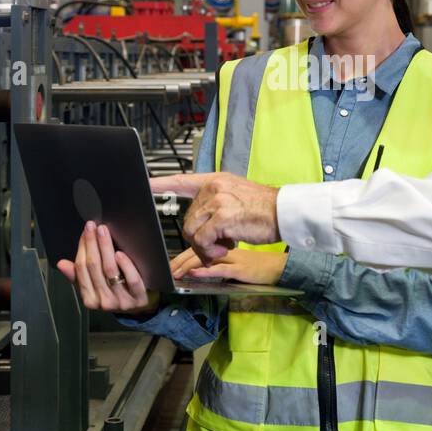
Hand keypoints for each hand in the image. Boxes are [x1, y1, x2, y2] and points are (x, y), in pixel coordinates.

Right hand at [56, 221, 159, 313]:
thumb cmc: (114, 292)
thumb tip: (61, 263)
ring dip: (105, 247)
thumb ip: (78, 276)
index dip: (82, 249)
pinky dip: (125, 265)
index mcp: (90, 300)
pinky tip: (119, 253)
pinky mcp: (139, 298)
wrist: (139, 306)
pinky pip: (131, 279)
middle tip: (92, 226)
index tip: (85, 232)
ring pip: (110, 270)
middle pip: (94, 267)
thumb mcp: (94, 286)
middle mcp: (104, 302)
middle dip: (91, 243)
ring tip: (103, 231)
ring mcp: (122, 301)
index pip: (81, 269)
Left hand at [150, 173, 281, 261]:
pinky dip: (211, 250)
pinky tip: (227, 247)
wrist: (285, 212)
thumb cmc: (264, 210)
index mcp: (216, 181)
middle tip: (219, 242)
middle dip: (199, 236)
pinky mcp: (223, 217)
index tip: (146, 184)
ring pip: (191, 231)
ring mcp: (218, 201)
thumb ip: (217, 203)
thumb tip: (198, 221)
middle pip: (187, 218)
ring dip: (205, 246)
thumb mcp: (237, 196)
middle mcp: (214, 187)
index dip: (162, 183)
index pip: (183, 180)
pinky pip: (202, 240)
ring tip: (224, 245)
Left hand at [169, 246, 286, 286]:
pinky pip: (221, 268)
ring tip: (175, 274)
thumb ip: (223, 250)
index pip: (200, 236)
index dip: (185, 248)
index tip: (173, 258)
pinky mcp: (242, 267)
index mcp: (227, 235)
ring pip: (205, 257)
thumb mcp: (240, 249)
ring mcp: (235, 255)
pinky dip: (206, 271)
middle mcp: (228, 243)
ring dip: (187, 266)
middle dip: (180, 260)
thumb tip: (204, 258)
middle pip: (197, 247)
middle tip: (168, 269)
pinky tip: (194, 274)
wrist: (285, 262)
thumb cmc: (264, 256)